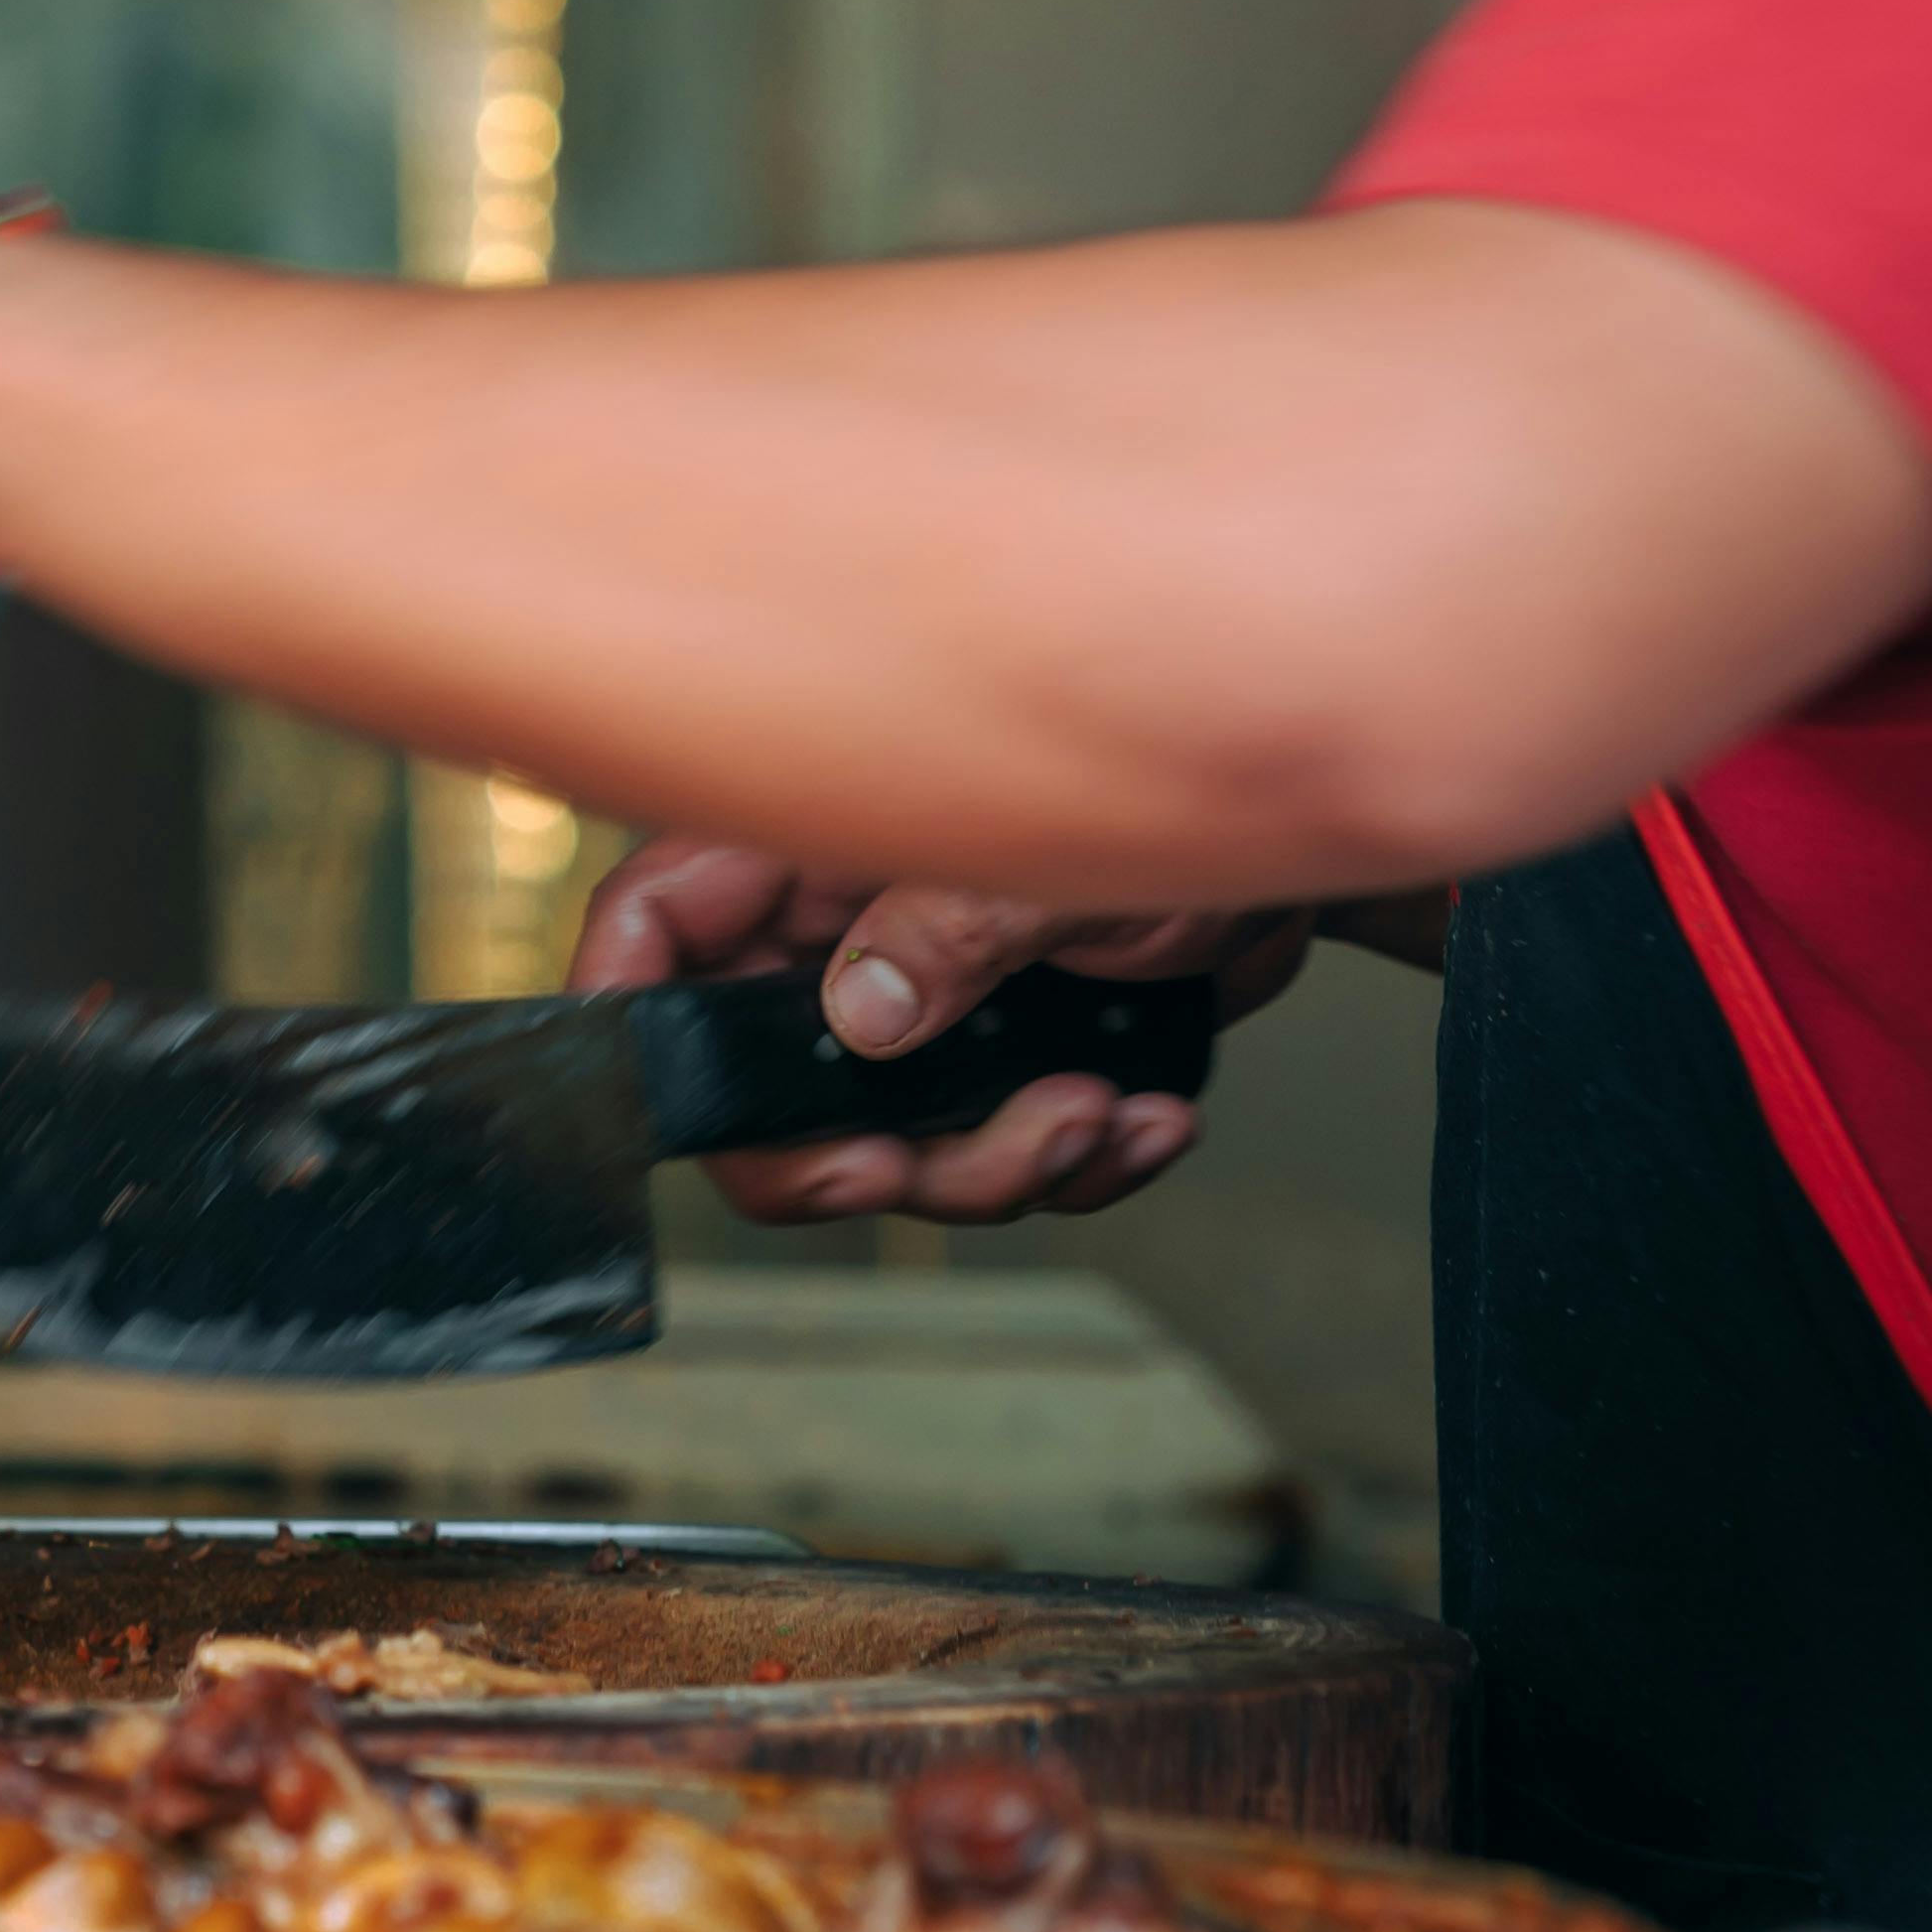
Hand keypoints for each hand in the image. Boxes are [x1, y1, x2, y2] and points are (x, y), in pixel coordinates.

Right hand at [571, 831, 1311, 1223]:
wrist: (1303, 831)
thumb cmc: (1184, 763)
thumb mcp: (1058, 848)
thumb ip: (949, 925)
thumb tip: (857, 1018)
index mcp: (810, 847)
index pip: (652, 925)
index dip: (628, 1012)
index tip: (681, 1104)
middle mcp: (844, 929)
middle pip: (760, 1086)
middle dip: (854, 1154)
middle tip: (911, 1168)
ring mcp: (923, 1002)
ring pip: (886, 1145)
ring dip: (992, 1167)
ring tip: (1100, 1119)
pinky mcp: (1004, 1059)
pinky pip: (992, 1154)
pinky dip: (1071, 1164)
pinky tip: (1146, 1124)